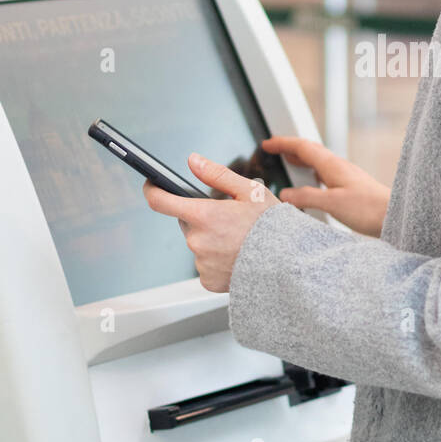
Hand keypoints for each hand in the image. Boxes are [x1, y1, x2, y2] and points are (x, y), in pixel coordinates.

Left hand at [142, 153, 279, 291]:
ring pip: (198, 244)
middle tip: (228, 219)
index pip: (161, 202)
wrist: (288, 265)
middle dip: (202, 218)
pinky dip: (216, 260)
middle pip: (187, 223)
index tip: (152, 186)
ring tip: (238, 240)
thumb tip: (193, 161)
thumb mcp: (250, 191)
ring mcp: (201, 263)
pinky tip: (236, 257)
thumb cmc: (272, 228)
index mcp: (204, 215)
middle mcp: (197, 241)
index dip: (153, 190)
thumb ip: (217, 174)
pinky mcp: (207, 280)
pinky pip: (205, 265)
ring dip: (211, 240)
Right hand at [262, 135, 390, 237]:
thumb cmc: (369, 208)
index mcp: (332, 165)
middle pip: (310, 150)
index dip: (283, 143)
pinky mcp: (350, 187)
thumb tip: (285, 195)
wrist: (394, 216)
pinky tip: (312, 184)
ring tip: (289, 163)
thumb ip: (306, 197)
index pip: (303, 147)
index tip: (267, 143)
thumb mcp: (332, 203)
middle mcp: (339, 167)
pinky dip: (312, 173)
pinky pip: (325, 174)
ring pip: (318, 161)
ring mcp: (345, 176)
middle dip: (291, 148)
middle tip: (275, 150)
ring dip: (302, 159)